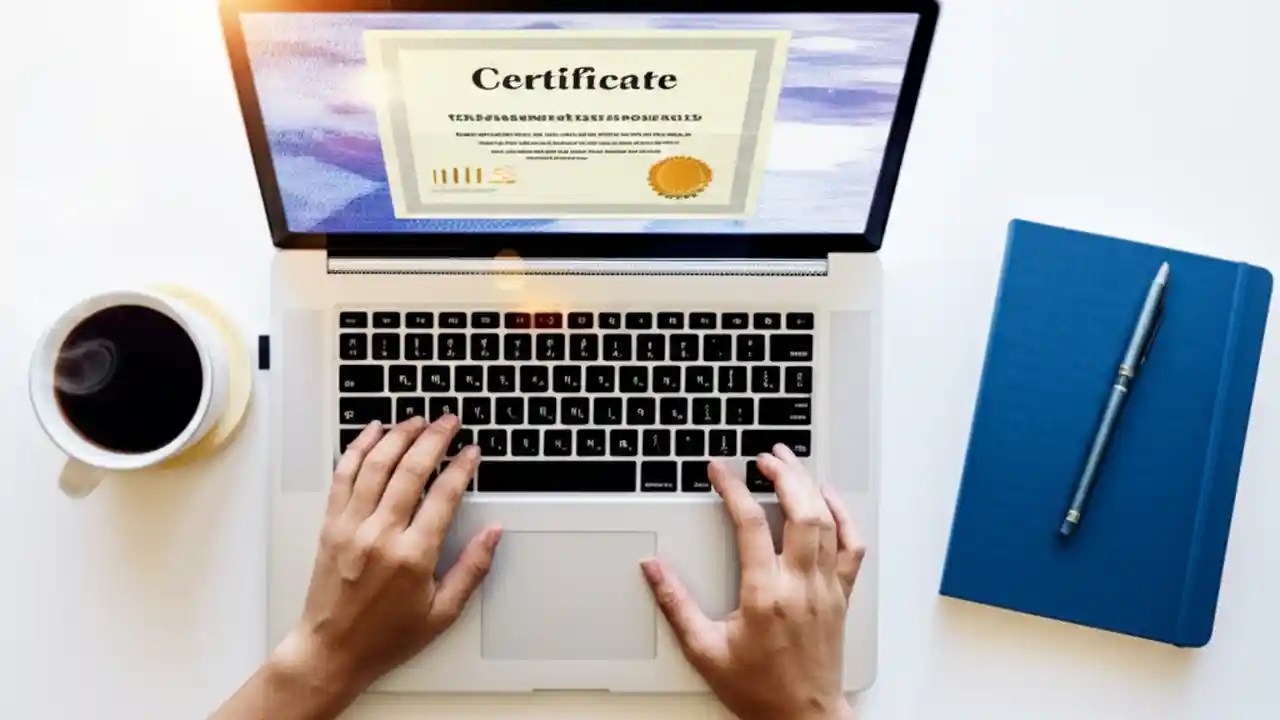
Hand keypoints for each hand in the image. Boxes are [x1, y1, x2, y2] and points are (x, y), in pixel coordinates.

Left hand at [219, 415, 499, 717]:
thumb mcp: (443, 612)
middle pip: (411, 470)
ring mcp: (352, 526)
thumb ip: (472, 568)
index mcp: (413, 556)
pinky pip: (344, 475)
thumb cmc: (386, 637)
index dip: (462, 467)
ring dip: (398, 435)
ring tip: (416, 420)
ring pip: (376, 465)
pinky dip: (358, 448)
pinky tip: (372, 433)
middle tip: (449, 421)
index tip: (472, 452)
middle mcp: (381, 534)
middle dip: (434, 438)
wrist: (331, 650)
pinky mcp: (331, 525)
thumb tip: (494, 532)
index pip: (444, 495)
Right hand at [640, 446, 864, 719]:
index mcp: (765, 595)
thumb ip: (675, 604)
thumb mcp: (703, 650)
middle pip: (800, 511)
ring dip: (810, 486)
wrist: (802, 718)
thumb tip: (653, 568)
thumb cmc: (757, 690)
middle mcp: (800, 586)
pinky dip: (844, 517)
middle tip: (762, 456)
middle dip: (782, 474)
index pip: (749, 524)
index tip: (718, 470)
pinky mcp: (840, 596)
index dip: (732, 488)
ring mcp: (825, 589)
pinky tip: (829, 499)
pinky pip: (851, 547)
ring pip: (827, 522)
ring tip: (790, 464)